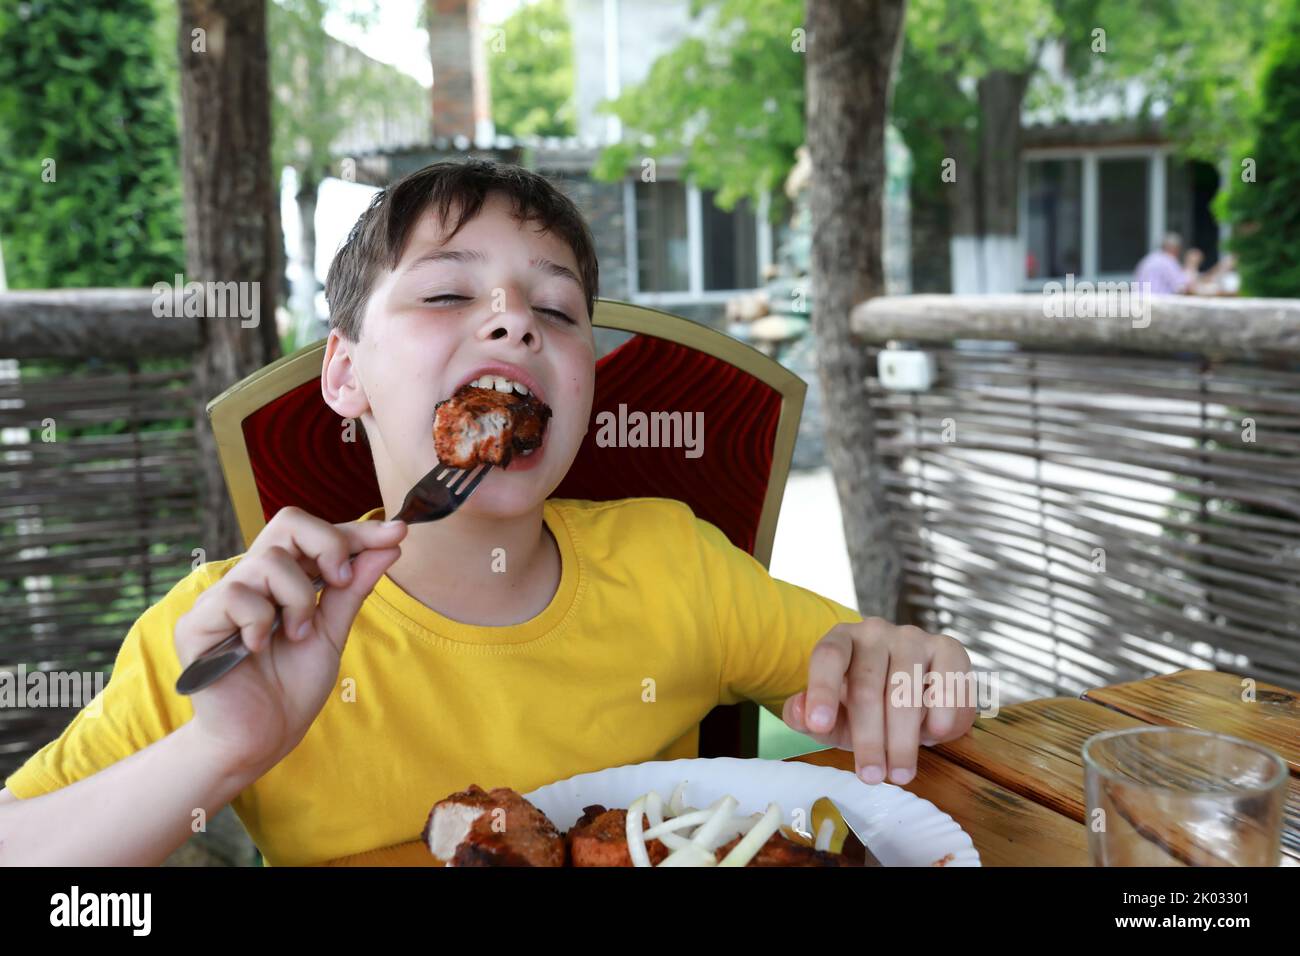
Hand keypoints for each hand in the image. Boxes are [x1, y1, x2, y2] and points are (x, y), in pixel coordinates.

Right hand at [175, 506, 406, 779]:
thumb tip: (390, 546)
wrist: (262, 738)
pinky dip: (260, 622)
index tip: (398, 533)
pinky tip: (258, 648)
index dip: (359, 531)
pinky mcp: (197, 624)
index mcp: (284, 579)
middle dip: (329, 545)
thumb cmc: (292, 687)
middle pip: (288, 522)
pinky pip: (236, 597)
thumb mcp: (333, 632)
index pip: (319, 535)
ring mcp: (221, 598)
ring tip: (295, 636)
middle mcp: (252, 579)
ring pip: (269, 562)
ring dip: (296, 600)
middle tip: (340, 582)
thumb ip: (353, 589)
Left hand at [781, 619, 975, 786]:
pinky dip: (941, 714)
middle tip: (871, 777)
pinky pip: (947, 684)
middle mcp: (875, 632)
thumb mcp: (832, 717)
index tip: (819, 725)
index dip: (822, 690)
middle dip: (869, 738)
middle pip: (867, 684)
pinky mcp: (948, 648)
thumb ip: (806, 717)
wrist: (915, 693)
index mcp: (841, 640)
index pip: (828, 657)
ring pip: (906, 690)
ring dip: (903, 739)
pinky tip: (934, 735)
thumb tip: (799, 713)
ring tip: (900, 772)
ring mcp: (913, 638)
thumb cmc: (864, 706)